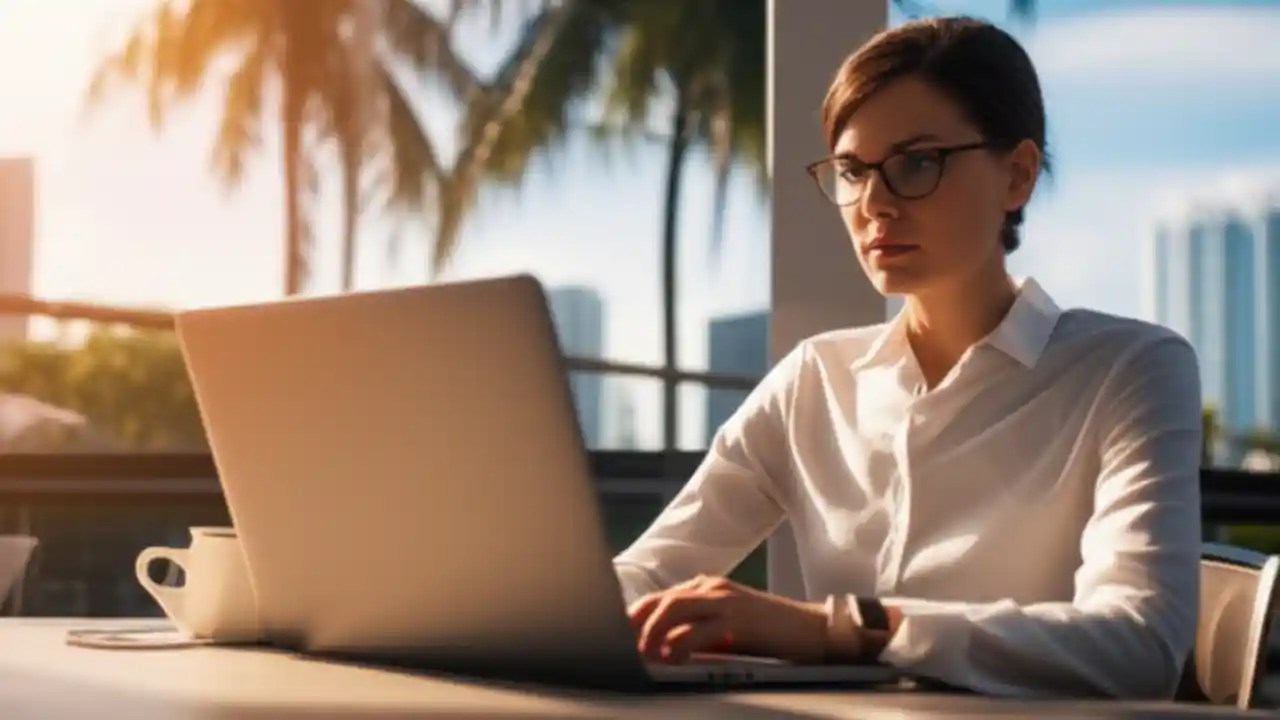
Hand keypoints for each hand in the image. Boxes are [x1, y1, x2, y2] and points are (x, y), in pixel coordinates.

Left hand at [626, 575, 842, 664]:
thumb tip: (660, 650)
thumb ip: (695, 633)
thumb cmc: (767, 634)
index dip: (636, 617)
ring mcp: (725, 599)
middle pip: (662, 600)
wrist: (813, 630)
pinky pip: (700, 627)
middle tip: (623, 647)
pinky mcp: (738, 616)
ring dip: (653, 631)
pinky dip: (681, 641)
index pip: (660, 598)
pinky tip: (673, 656)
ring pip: (675, 607)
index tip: (618, 636)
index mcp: (706, 588)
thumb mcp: (725, 630)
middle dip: (637, 624)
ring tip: (643, 653)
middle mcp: (711, 587)